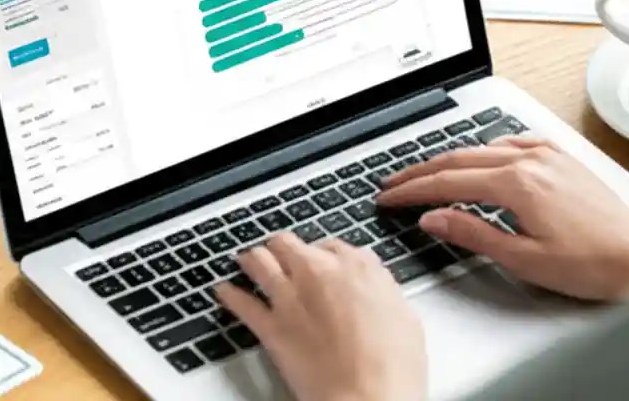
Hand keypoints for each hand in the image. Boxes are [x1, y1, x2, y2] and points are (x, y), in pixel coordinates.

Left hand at [216, 233, 425, 400]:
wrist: (367, 398)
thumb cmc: (393, 366)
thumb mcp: (404, 316)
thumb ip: (381, 292)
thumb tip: (373, 289)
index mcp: (359, 267)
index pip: (332, 244)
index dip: (324, 253)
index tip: (321, 261)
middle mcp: (320, 273)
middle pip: (290, 244)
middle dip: (285, 249)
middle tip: (283, 256)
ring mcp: (291, 297)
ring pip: (260, 261)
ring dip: (254, 259)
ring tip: (249, 260)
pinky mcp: (271, 327)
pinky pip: (240, 303)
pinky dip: (229, 295)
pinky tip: (224, 291)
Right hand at [378, 136, 628, 300]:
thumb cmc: (592, 263)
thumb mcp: (523, 258)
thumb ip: (473, 233)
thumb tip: (434, 217)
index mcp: (517, 183)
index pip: (448, 181)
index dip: (412, 189)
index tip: (388, 196)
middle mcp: (532, 160)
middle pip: (459, 158)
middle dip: (421, 171)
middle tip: (393, 184)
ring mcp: (548, 155)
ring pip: (484, 148)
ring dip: (450, 159)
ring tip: (427, 173)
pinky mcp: (562, 158)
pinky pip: (513, 143)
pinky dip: (487, 150)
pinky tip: (481, 158)